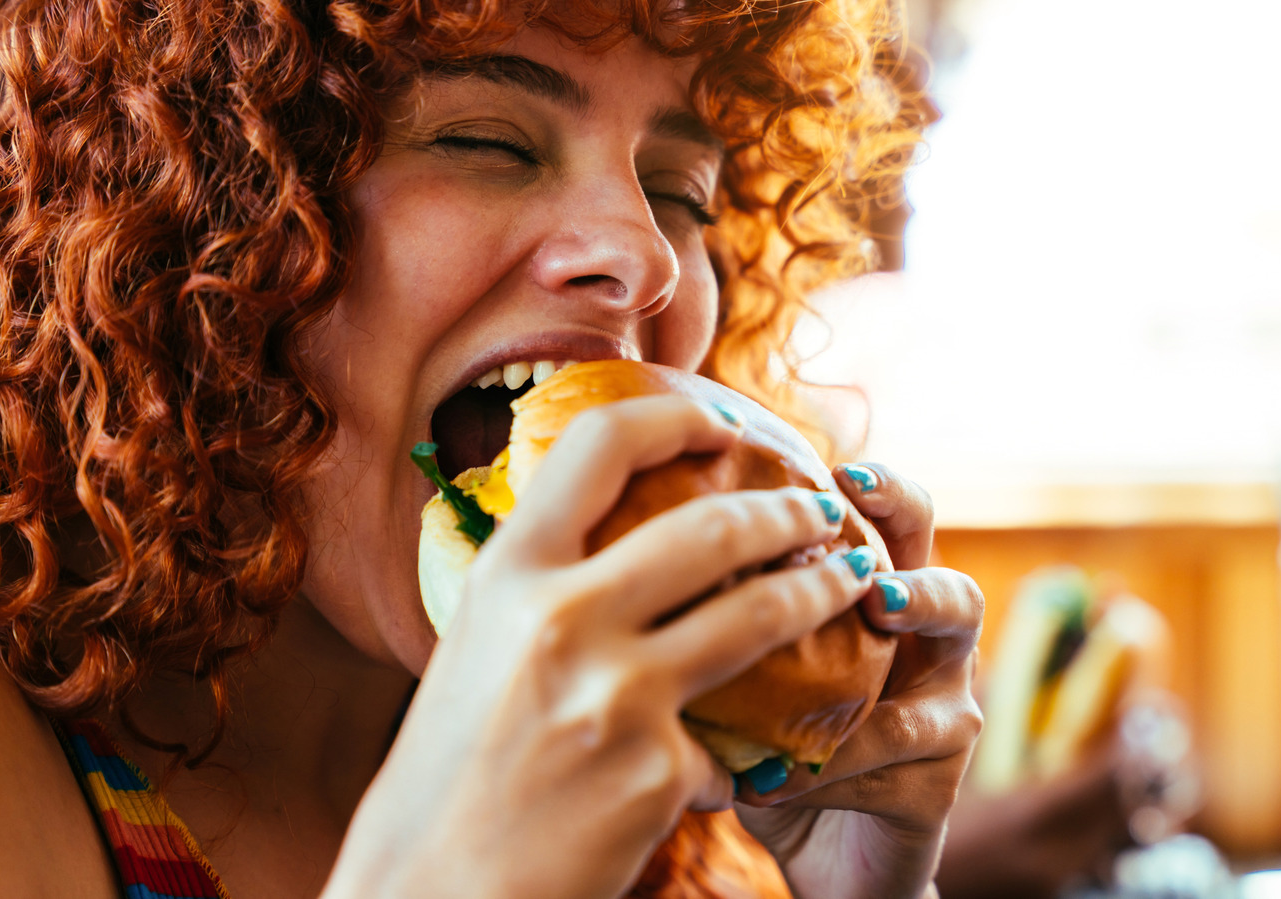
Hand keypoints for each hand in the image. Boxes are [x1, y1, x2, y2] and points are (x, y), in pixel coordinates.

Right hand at [325, 397, 879, 898]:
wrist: (433, 892)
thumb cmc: (448, 775)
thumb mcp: (473, 652)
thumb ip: (539, 590)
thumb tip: (611, 530)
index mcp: (504, 579)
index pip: (599, 445)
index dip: (676, 415)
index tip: (727, 422)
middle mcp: (560, 621)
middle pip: (712, 530)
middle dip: (786, 511)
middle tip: (819, 511)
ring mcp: (617, 697)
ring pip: (758, 618)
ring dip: (818, 589)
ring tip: (847, 581)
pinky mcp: (661, 773)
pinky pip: (725, 743)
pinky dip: (730, 751)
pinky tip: (724, 768)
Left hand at [733, 463, 983, 898]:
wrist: (811, 857)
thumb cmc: (767, 744)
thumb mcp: (736, 673)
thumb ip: (717, 616)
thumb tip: (633, 553)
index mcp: (877, 602)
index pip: (893, 524)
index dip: (881, 489)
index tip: (840, 468)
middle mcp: (925, 647)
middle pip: (952, 580)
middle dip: (913, 556)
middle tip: (869, 571)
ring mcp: (944, 711)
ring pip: (948, 659)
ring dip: (907, 630)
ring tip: (870, 621)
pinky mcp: (936, 783)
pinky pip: (894, 753)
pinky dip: (830, 758)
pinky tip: (774, 771)